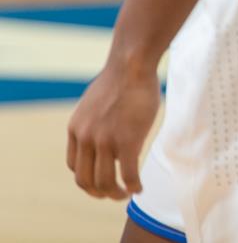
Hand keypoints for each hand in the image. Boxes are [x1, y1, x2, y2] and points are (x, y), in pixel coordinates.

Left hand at [66, 59, 158, 199]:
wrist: (131, 65)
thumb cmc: (121, 78)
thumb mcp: (95, 103)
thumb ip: (95, 121)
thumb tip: (107, 128)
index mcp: (76, 129)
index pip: (74, 165)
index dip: (88, 177)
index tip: (102, 178)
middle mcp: (85, 138)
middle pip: (85, 180)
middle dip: (98, 192)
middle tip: (112, 195)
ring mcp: (105, 141)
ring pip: (105, 181)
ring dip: (115, 194)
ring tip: (126, 194)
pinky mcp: (127, 141)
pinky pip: (127, 174)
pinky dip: (133, 186)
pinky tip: (139, 188)